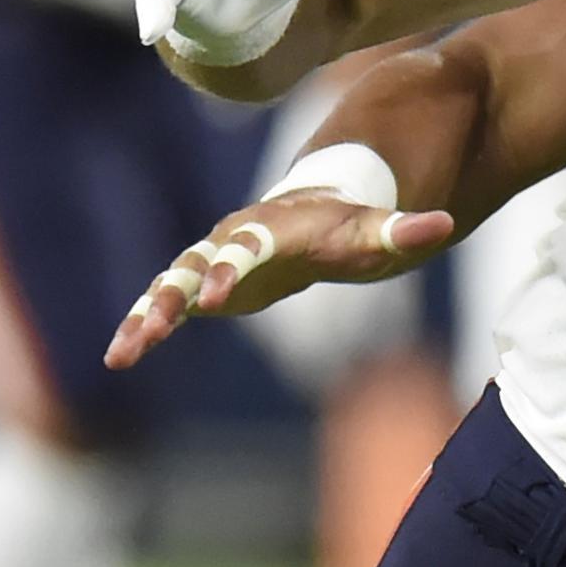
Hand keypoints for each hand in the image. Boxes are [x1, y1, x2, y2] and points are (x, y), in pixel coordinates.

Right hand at [106, 190, 452, 371]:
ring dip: (146, 314)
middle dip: (175, 293)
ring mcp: (211, 258)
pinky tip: (121, 355)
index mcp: (272, 227)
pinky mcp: (202, 282)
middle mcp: (232, 238)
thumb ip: (404, 229)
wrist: (318, 211)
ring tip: (121, 353)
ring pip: (170, 283)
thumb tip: (444, 224)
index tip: (214, 297)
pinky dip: (144, 324)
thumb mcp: (377, 231)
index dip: (231, 268)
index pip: (248, 247)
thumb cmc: (349, 226)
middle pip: (196, 263)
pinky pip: (166, 303)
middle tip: (155, 325)